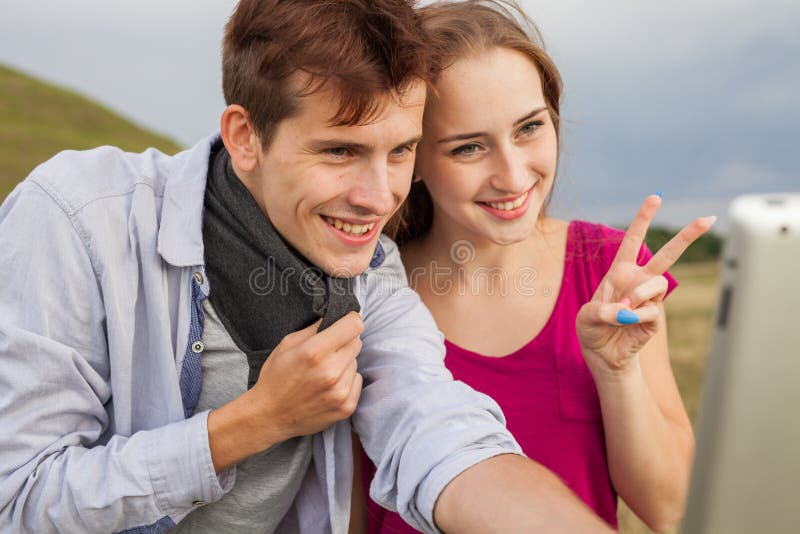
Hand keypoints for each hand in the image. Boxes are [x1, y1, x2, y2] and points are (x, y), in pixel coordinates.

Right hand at [208, 311, 364, 472]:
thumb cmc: (276, 377)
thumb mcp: (287, 344)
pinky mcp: (346, 407)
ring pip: (356, 362)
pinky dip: (347, 380)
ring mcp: (340, 391)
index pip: (354, 325)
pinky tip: (329, 386)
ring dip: (344, 363)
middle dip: (344, 342)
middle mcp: (331, 371)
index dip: (350, 320)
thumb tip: (336, 316)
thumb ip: (314, 328)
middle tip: (328, 350)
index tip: (345, 322)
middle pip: (357, 343)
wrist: (270, 416)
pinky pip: (357, 381)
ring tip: (324, 371)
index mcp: (314, 351)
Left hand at [576, 195, 714, 373]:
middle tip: (709, 219)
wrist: (601, 355)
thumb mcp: (585, 316)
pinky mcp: (655, 318)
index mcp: (619, 272)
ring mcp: (649, 299)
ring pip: (658, 283)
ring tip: (623, 309)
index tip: (655, 198)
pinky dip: (636, 316)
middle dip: (687, 236)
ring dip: (639, 294)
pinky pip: (652, 310)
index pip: (632, 241)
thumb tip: (627, 311)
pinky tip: (627, 323)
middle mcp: (638, 281)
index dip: (643, 220)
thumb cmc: (592, 330)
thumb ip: (601, 310)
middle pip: (667, 254)